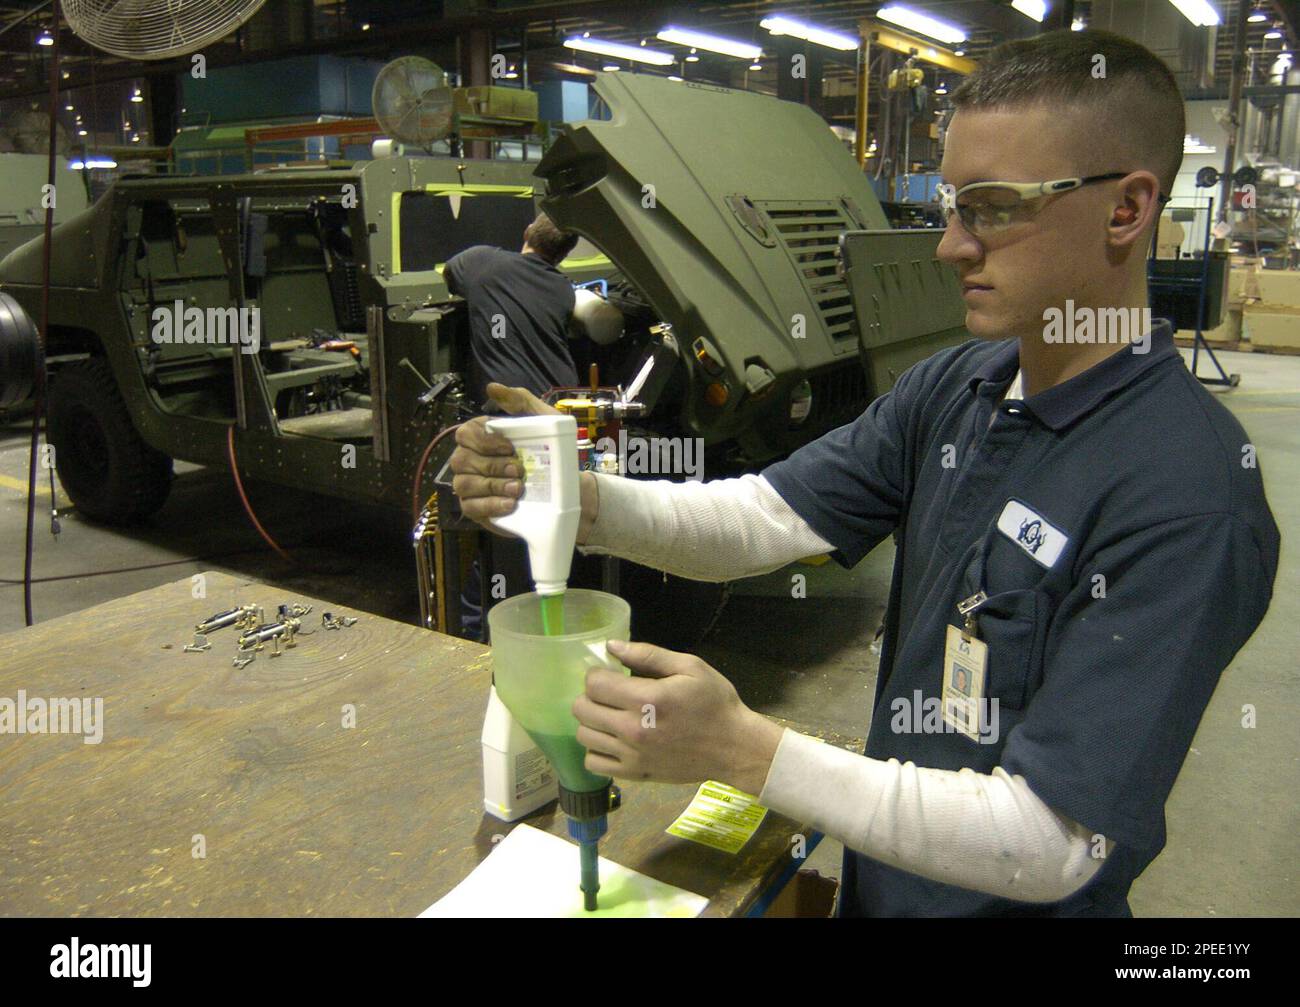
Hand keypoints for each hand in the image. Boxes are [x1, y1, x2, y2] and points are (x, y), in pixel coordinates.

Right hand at [449, 383, 555, 528]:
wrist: (566, 487)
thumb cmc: (550, 449)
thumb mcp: (542, 420)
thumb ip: (520, 401)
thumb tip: (492, 388)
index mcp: (480, 436)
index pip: (465, 433)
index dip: (484, 442)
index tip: (511, 448)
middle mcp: (469, 460)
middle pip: (462, 460)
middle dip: (492, 466)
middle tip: (519, 471)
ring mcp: (470, 485)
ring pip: (464, 484)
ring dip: (491, 486)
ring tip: (518, 490)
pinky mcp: (476, 509)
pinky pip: (469, 507)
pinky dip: (489, 505)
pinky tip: (509, 504)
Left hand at [572, 639, 784, 794]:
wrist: (734, 748)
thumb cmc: (715, 703)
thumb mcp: (690, 667)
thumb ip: (648, 655)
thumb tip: (612, 646)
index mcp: (647, 699)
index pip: (594, 684)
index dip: (597, 674)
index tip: (610, 674)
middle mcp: (632, 729)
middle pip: (582, 710)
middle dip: (590, 696)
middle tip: (609, 694)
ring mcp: (631, 755)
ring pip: (584, 736)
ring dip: (592, 722)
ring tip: (610, 716)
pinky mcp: (634, 774)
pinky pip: (593, 763)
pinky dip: (596, 750)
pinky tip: (612, 740)